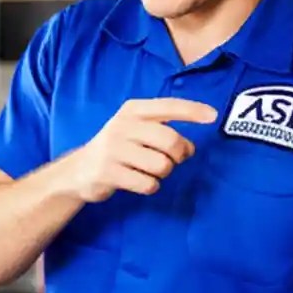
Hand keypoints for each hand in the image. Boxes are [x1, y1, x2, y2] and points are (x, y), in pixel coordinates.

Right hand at [67, 98, 217, 202]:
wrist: (78, 170)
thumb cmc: (117, 148)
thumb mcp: (135, 129)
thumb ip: (163, 130)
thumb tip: (191, 148)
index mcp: (132, 110)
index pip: (168, 106)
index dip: (193, 111)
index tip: (213, 116)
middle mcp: (122, 125)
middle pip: (170, 140)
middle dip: (180, 154)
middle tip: (175, 159)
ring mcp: (114, 149)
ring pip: (162, 165)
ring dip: (163, 173)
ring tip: (150, 170)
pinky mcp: (109, 172)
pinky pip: (148, 184)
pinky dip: (150, 186)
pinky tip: (138, 181)